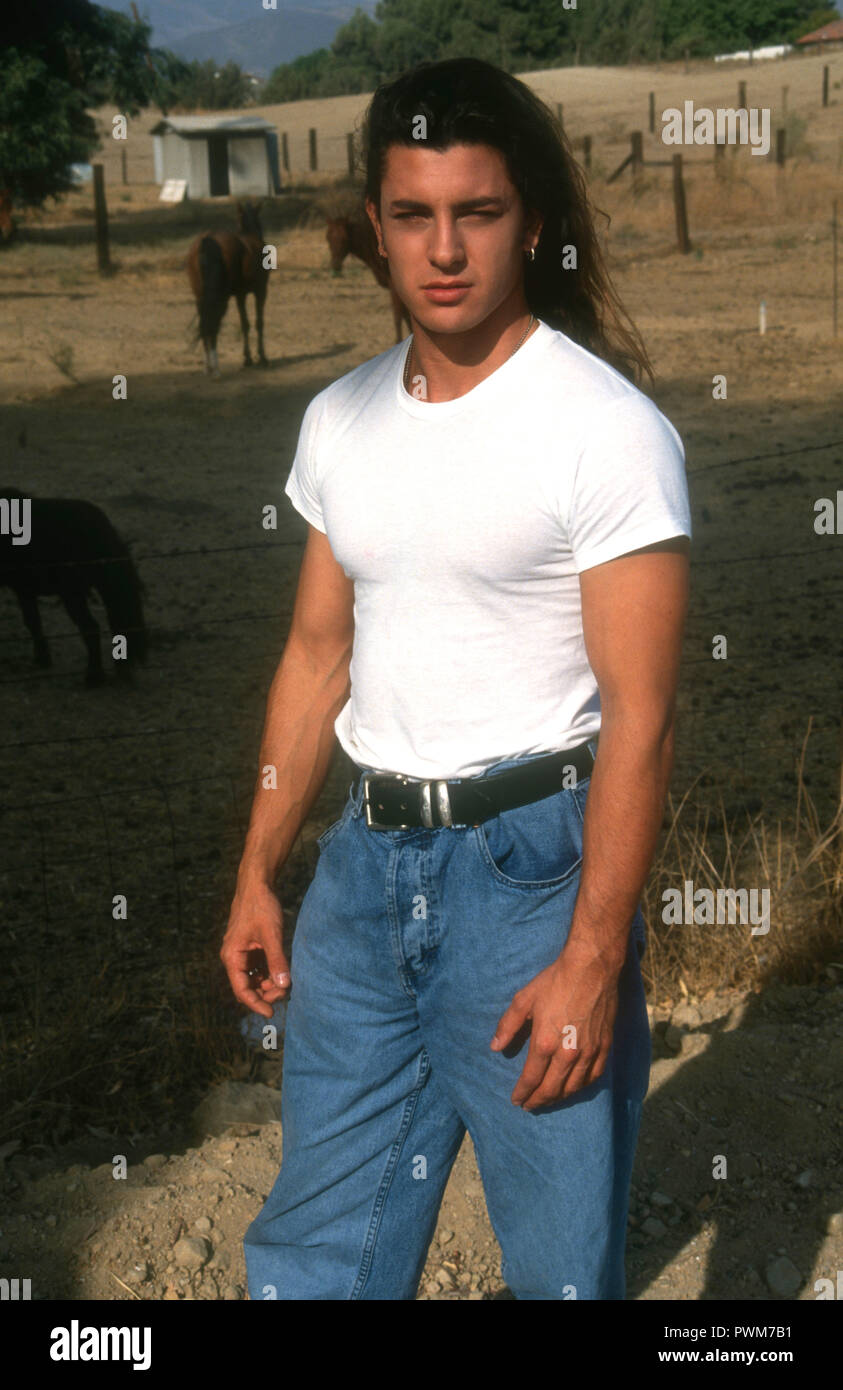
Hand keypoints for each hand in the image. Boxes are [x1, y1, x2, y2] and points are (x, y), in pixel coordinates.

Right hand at [221, 880, 289, 1018]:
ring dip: (268, 984)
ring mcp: (241, 953)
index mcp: (232, 957)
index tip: (272, 1013)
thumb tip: (284, 985)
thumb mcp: (271, 935)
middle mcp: (233, 957)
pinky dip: (269, 973)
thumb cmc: (261, 906)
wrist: (257, 883)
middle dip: (265, 993)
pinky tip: (282, 972)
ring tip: (286, 982)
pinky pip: (258, 968)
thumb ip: (277, 960)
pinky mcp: (250, 947)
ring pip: (253, 978)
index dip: (256, 1004)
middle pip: (247, 987)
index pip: (241, 990)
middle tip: (286, 991)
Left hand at [490, 941, 623, 1110]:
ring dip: (558, 1098)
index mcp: (545, 1042)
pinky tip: (574, 1088)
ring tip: (548, 1100)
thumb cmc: (555, 981)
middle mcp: (568, 1053)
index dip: (522, 1092)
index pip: (531, 1078)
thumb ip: (508, 1025)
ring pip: (573, 1087)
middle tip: (529, 1106)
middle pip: (552, 1089)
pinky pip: (593, 1077)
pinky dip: (581, 1087)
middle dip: (538, 1100)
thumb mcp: (524, 999)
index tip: (516, 1100)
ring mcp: (589, 1052)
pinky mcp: (605, 1047)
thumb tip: (494, 1047)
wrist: (592, 968)